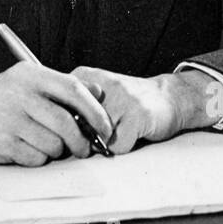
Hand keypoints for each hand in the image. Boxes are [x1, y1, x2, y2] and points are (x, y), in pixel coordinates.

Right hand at [0, 61, 113, 165]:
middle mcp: (18, 94)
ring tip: (47, 144)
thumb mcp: (29, 83)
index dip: (95, 111)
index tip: (104, 126)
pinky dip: (38, 158)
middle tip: (84, 148)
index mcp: (29, 75)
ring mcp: (7, 119)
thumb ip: (63, 87)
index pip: (72, 89)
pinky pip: (35, 158)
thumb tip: (98, 92)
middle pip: (65, 122)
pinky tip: (28, 148)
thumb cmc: (2, 100)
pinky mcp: (0, 143)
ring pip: (53, 144)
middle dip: (81, 141)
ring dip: (57, 151)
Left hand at [69, 66, 220, 153]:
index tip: (76, 129)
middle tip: (100, 133)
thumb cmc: (127, 101)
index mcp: (85, 76)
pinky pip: (117, 146)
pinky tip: (132, 134)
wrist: (168, 96)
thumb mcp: (96, 94)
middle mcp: (101, 84)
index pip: (58, 109)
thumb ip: (73, 107)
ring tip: (118, 131)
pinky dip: (123, 147)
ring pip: (95, 137)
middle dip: (84, 138)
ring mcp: (120, 98)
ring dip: (105, 143)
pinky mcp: (137, 114)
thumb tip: (53, 134)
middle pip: (75, 126)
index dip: (64, 127)